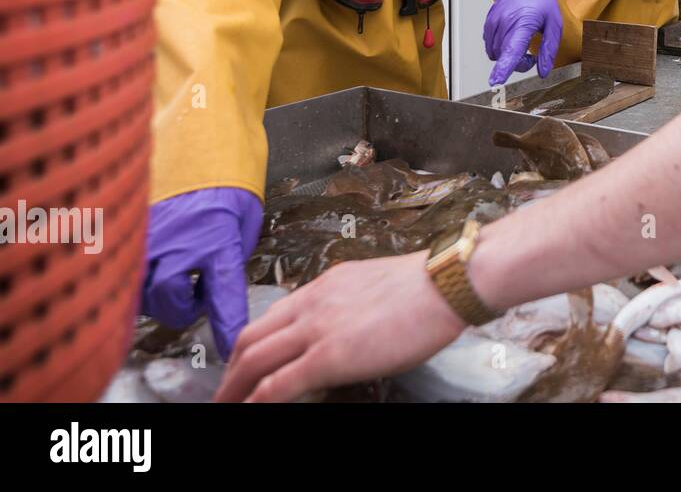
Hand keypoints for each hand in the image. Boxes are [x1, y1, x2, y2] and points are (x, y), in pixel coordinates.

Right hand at [141, 187, 262, 359]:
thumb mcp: (246, 218)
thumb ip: (233, 254)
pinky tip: (156, 260)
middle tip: (197, 291)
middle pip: (171, 302)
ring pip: (144, 291)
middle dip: (184, 307)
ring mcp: (149, 238)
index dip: (225, 325)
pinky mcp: (129, 230)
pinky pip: (128, 269)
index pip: (223, 297)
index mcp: (217, 240)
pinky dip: (140, 275)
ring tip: (178, 271)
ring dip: (161, 292)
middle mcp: (179, 244)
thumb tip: (220, 280)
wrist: (197, 136)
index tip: (229, 342)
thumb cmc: (227, 176)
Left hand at [215, 251, 464, 401]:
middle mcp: (311, 304)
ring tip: (225, 407)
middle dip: (231, 370)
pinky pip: (278, 384)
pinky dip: (257, 401)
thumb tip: (343, 328)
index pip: (270, 316)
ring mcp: (317, 329)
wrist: (443, 282)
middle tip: (223, 393)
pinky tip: (250, 411)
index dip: (251, 344)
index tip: (243, 362)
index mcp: (322, 287)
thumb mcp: (372, 286)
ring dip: (234, 388)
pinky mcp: (328, 356)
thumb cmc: (424, 286)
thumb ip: (347, 304)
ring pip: (254, 360)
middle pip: (251, 338)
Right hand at [484, 0, 562, 85]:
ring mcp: (494, 21)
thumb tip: (543, 72)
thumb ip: (549, 50)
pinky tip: (511, 39)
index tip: (496, 80)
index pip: (511, 50)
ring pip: (494, 52)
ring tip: (521, 46)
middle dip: (516, 63)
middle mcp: (504, 22)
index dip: (504, 68)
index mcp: (522, 23)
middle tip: (531, 57)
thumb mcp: (554, 25)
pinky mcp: (488, 21)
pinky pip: (490, 44)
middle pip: (503, 56)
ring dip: (507, 56)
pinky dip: (499, 48)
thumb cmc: (542, 0)